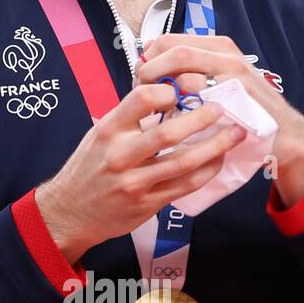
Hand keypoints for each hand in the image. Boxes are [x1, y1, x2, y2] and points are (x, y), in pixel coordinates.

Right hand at [35, 83, 246, 264]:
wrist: (70, 211)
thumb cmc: (88, 167)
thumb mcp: (99, 135)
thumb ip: (130, 119)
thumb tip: (168, 96)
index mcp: (108, 130)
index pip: (142, 99)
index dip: (169, 92)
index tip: (183, 91)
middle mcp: (120, 155)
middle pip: (169, 132)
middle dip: (202, 118)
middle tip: (221, 109)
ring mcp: (134, 182)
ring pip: (184, 162)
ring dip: (215, 146)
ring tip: (234, 134)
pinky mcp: (147, 203)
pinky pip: (186, 185)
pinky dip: (207, 170)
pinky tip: (218, 160)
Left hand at [135, 34, 303, 206]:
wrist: (283, 133)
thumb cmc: (244, 108)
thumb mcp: (218, 78)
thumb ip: (189, 67)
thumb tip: (148, 57)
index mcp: (217, 45)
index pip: (167, 41)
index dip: (147, 60)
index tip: (140, 79)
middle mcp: (225, 54)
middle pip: (172, 52)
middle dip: (150, 73)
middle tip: (143, 94)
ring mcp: (233, 76)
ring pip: (182, 76)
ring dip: (163, 95)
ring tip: (159, 110)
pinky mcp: (237, 100)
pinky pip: (198, 103)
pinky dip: (180, 112)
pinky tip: (175, 122)